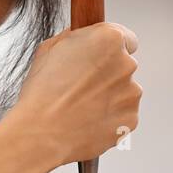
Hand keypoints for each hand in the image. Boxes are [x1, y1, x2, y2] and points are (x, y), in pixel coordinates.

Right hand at [17, 22, 141, 166]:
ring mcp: (131, 94)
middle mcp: (126, 64)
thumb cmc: (41, 93)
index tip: (99, 59)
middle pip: (124, 66)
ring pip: (124, 92)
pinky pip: (123, 115)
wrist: (41, 133)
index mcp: (109, 40)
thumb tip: (82, 39)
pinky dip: (109, 118)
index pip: (126, 38)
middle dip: (107, 74)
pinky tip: (87, 120)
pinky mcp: (130, 119)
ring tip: (81, 107)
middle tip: (80, 87)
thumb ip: (74, 38)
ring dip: (108, 97)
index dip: (109, 50)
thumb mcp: (48, 49)